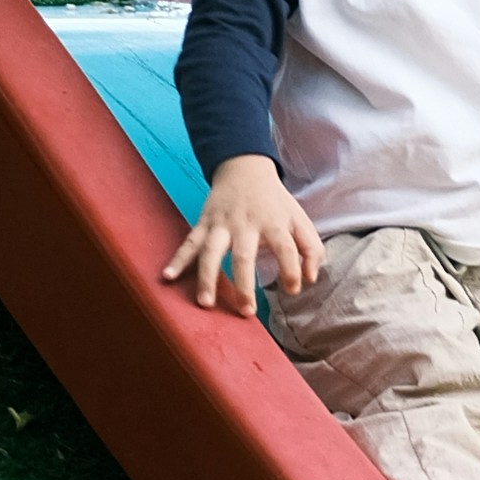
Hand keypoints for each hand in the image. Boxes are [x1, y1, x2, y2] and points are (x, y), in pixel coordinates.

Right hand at [173, 153, 321, 312]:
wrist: (245, 168)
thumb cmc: (275, 202)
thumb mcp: (300, 219)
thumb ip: (312, 248)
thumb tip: (311, 279)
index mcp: (273, 223)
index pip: (286, 249)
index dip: (291, 271)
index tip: (292, 290)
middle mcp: (245, 224)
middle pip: (243, 256)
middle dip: (244, 285)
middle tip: (246, 311)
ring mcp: (221, 224)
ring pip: (211, 252)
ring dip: (207, 278)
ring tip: (205, 303)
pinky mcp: (204, 223)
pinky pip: (189, 243)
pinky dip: (178, 259)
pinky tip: (168, 276)